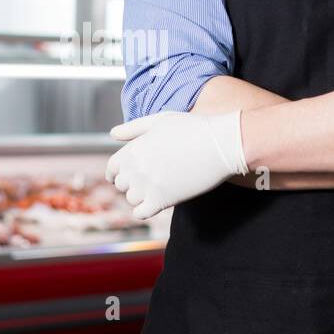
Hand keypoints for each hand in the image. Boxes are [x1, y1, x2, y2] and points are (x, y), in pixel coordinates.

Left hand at [106, 110, 248, 219]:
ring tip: (154, 188)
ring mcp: (148, 185)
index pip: (112, 168)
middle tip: (147, 179)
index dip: (116, 172)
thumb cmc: (192, 129)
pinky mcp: (162, 200)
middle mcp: (136, 168)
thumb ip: (133, 128)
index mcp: (133, 149)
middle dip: (131, 182)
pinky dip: (144, 210)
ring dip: (139, 196)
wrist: (220, 144)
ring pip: (131, 199)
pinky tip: (155, 203)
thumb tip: (112, 134)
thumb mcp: (159, 120)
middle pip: (122, 184)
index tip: (121, 175)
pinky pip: (140, 213)